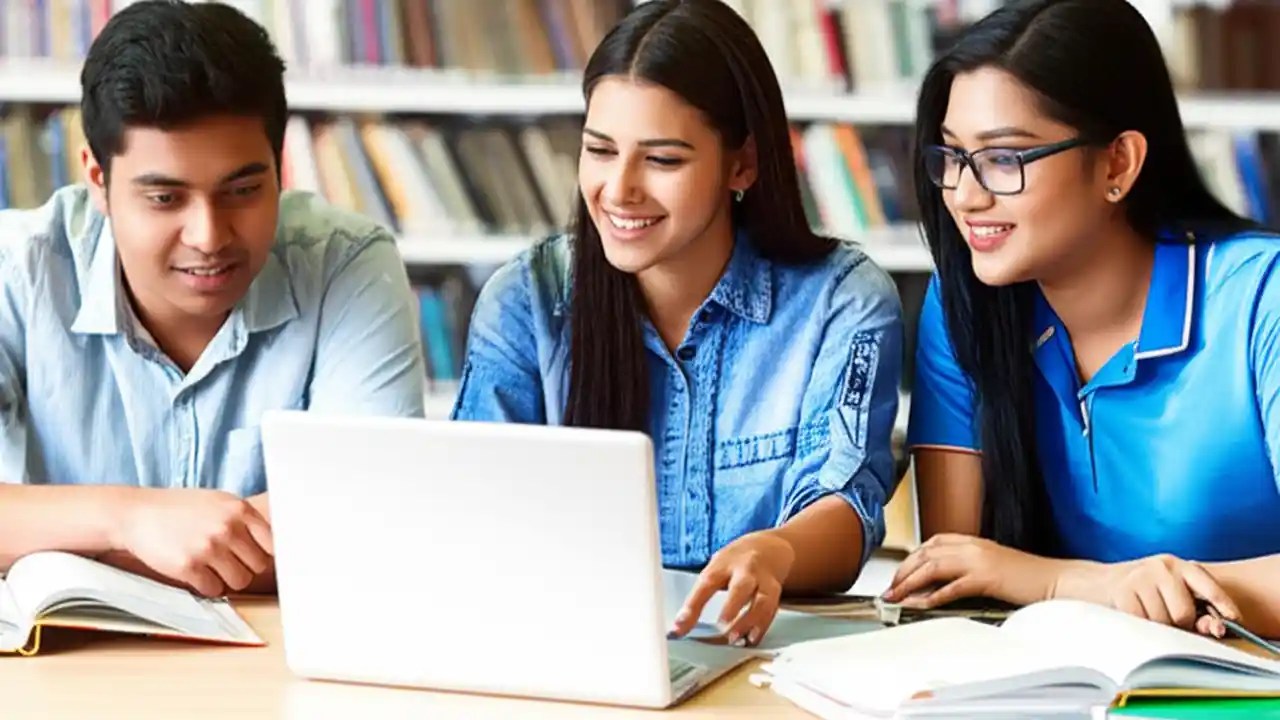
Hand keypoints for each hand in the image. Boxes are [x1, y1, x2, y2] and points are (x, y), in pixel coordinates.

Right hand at [111, 489, 273, 597]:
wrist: (135, 514)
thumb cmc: (181, 509)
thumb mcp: (218, 502)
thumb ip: (245, 519)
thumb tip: (279, 543)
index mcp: (239, 509)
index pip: (274, 543)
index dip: (266, 553)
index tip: (258, 558)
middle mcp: (227, 527)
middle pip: (259, 565)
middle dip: (245, 566)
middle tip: (227, 561)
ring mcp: (208, 547)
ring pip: (240, 581)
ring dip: (228, 579)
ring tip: (211, 566)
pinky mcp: (189, 566)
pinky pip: (214, 589)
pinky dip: (207, 585)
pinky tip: (195, 571)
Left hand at [669, 531, 795, 646]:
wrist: (768, 547)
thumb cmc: (735, 561)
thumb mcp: (715, 568)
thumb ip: (700, 595)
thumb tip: (680, 626)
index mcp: (724, 564)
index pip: (706, 583)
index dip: (693, 606)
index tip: (680, 627)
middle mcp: (746, 570)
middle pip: (741, 587)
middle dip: (732, 606)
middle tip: (722, 625)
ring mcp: (763, 580)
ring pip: (762, 600)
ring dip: (749, 621)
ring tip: (736, 638)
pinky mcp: (775, 591)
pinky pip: (772, 610)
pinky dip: (762, 626)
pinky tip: (752, 638)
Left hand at [883, 534, 1061, 608]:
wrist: (1055, 580)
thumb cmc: (1026, 577)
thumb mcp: (992, 565)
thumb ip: (967, 568)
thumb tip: (940, 583)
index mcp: (973, 541)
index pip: (932, 543)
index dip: (911, 558)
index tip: (899, 574)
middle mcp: (972, 546)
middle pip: (926, 554)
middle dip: (903, 571)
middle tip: (891, 589)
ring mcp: (979, 560)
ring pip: (933, 567)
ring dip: (911, 583)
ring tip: (898, 597)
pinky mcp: (987, 578)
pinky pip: (952, 587)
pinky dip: (933, 596)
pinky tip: (922, 605)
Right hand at [1056, 554, 1239, 635]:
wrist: (1091, 583)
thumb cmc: (1137, 592)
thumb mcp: (1167, 592)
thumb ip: (1194, 609)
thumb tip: (1215, 627)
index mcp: (1176, 564)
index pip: (1208, 585)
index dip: (1223, 605)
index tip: (1233, 620)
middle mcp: (1160, 566)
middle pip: (1185, 612)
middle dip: (1178, 623)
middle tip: (1163, 617)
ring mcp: (1140, 577)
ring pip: (1164, 621)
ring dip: (1155, 626)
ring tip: (1144, 613)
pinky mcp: (1122, 591)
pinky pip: (1143, 623)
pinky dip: (1139, 626)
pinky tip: (1131, 614)